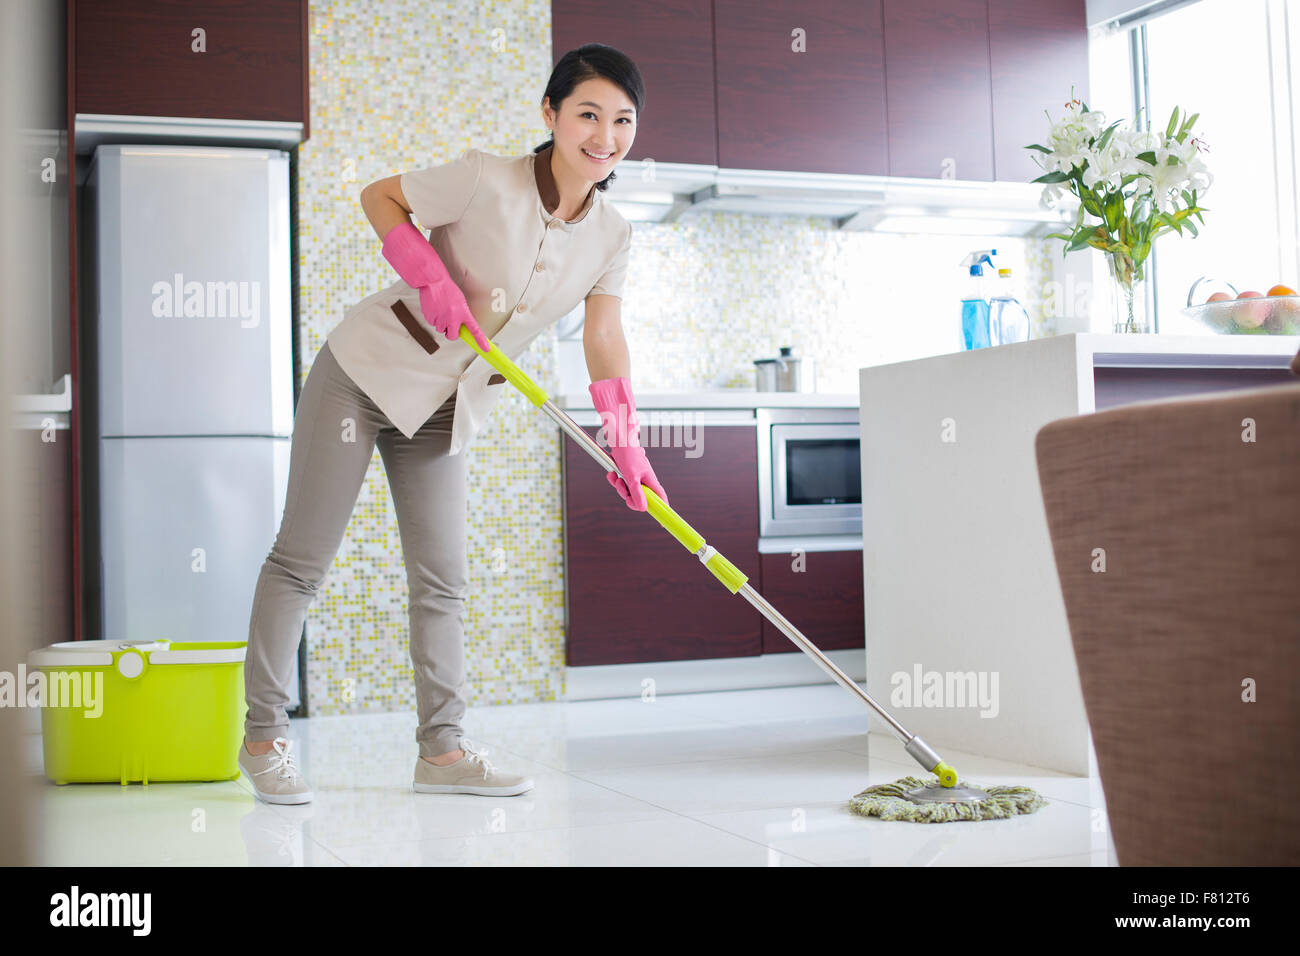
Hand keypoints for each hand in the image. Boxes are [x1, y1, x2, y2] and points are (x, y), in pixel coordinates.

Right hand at [381, 221, 490, 351]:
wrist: (433, 281)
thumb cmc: (448, 289)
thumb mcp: (460, 301)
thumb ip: (461, 314)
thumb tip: (459, 327)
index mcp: (463, 312)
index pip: (474, 329)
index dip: (480, 340)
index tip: (486, 349)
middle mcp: (453, 318)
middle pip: (452, 336)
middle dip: (451, 333)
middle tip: (450, 325)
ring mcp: (441, 318)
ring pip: (441, 329)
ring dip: (441, 323)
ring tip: (441, 309)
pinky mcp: (430, 317)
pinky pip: (432, 323)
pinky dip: (433, 318)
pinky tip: (434, 307)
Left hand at [605, 442, 668, 511]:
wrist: (619, 441)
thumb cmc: (629, 456)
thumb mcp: (632, 477)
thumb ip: (637, 494)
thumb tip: (644, 509)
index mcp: (651, 482)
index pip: (661, 499)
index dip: (663, 511)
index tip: (662, 524)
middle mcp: (645, 481)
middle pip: (640, 499)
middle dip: (628, 496)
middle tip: (622, 487)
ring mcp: (636, 478)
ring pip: (628, 492)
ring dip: (619, 487)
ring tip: (616, 477)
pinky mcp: (628, 474)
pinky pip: (622, 484)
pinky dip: (615, 480)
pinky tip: (612, 474)